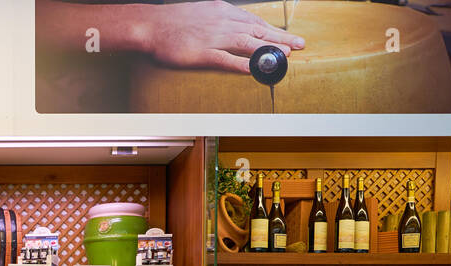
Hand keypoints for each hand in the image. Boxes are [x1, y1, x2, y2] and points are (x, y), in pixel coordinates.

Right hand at [134, 1, 304, 73]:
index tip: (285, 35)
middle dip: (281, 37)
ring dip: (270, 50)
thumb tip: (227, 28)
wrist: (150, 25)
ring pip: (249, 43)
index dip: (272, 29)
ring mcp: (214, 37)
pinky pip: (228, 60)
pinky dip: (245, 64)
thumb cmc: (171, 22)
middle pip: (258, 30)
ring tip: (286, 56)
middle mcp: (222, 22)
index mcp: (222, 11)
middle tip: (299, 44)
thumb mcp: (199, 12)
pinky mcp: (203, 53)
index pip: (253, 20)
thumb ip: (216, 20)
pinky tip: (257, 69)